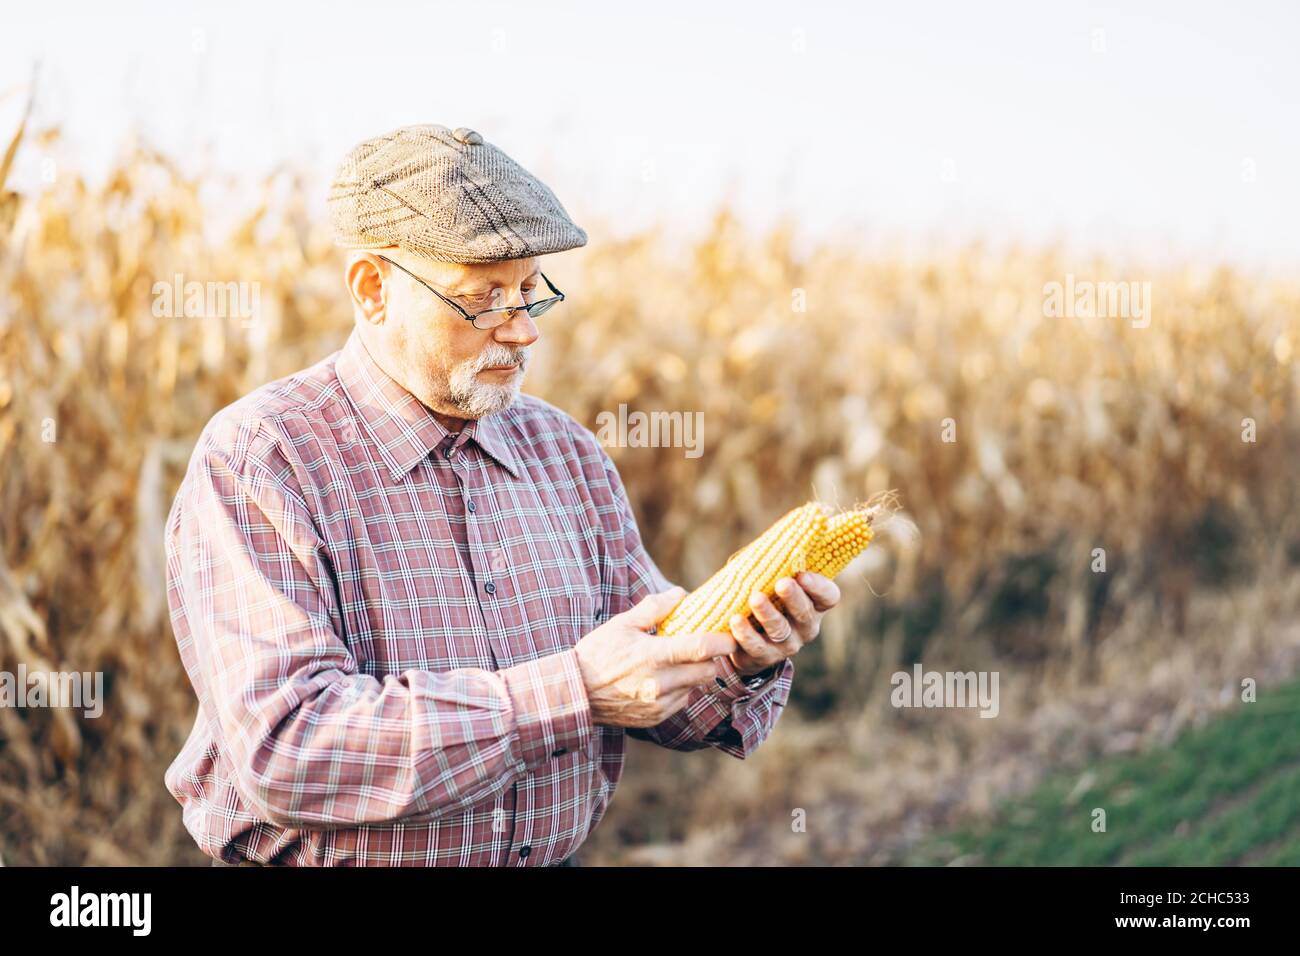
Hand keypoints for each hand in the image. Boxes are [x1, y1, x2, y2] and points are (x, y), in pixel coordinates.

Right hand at [574, 587, 737, 728]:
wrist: (575, 693)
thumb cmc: (597, 653)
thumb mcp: (621, 624)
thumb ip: (654, 608)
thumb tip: (681, 594)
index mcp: (651, 656)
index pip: (700, 648)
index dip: (722, 641)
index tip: (731, 635)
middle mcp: (659, 684)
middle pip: (706, 670)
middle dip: (711, 658)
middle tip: (706, 646)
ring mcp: (658, 704)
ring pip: (696, 687)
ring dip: (695, 673)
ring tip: (679, 662)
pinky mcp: (656, 718)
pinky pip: (682, 701)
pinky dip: (681, 689)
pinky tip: (664, 679)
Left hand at [727, 571, 840, 677]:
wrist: (746, 641)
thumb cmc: (765, 599)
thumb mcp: (772, 581)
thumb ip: (775, 564)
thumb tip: (769, 542)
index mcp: (814, 605)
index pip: (828, 596)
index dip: (819, 586)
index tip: (802, 574)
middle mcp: (805, 627)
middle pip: (805, 613)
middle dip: (794, 597)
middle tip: (782, 583)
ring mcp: (787, 644)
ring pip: (780, 630)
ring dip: (768, 614)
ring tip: (755, 598)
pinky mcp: (765, 657)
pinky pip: (756, 646)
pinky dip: (745, 633)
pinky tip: (735, 620)